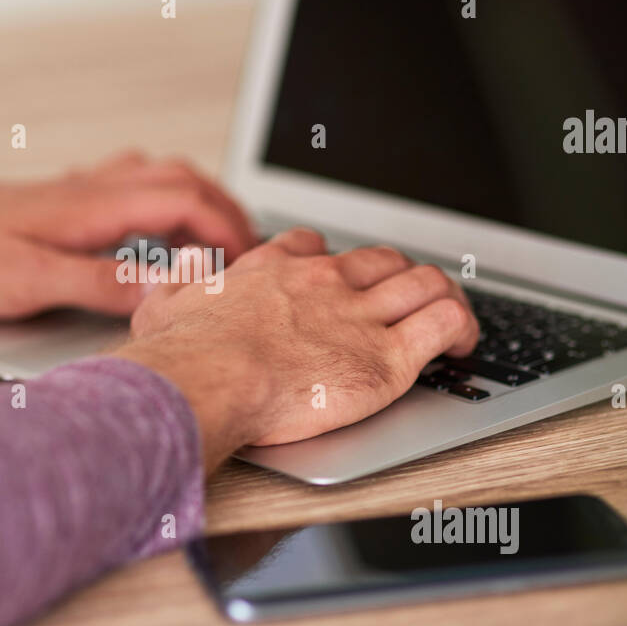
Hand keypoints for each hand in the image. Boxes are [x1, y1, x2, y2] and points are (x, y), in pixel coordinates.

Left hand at [0, 151, 256, 317]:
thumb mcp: (33, 282)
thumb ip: (104, 285)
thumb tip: (170, 289)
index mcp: (92, 204)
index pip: (185, 202)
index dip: (228, 231)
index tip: (251, 263)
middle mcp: (89, 187)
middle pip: (180, 179)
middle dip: (224, 210)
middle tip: (249, 249)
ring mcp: (72, 190)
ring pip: (154, 176)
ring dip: (193, 199)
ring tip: (212, 234)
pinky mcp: (54, 200)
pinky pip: (124, 183)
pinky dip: (157, 198)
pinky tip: (144, 225)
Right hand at [114, 228, 478, 467]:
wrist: (212, 377)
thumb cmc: (184, 353)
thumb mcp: (163, 306)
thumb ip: (175, 285)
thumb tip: (178, 272)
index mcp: (274, 271)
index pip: (313, 248)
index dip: (329, 262)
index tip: (333, 280)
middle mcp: (324, 283)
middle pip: (379, 260)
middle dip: (394, 277)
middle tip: (399, 300)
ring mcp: (360, 315)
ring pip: (423, 282)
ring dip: (438, 295)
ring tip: (446, 316)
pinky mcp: (388, 356)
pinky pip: (444, 321)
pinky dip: (462, 327)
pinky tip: (462, 343)